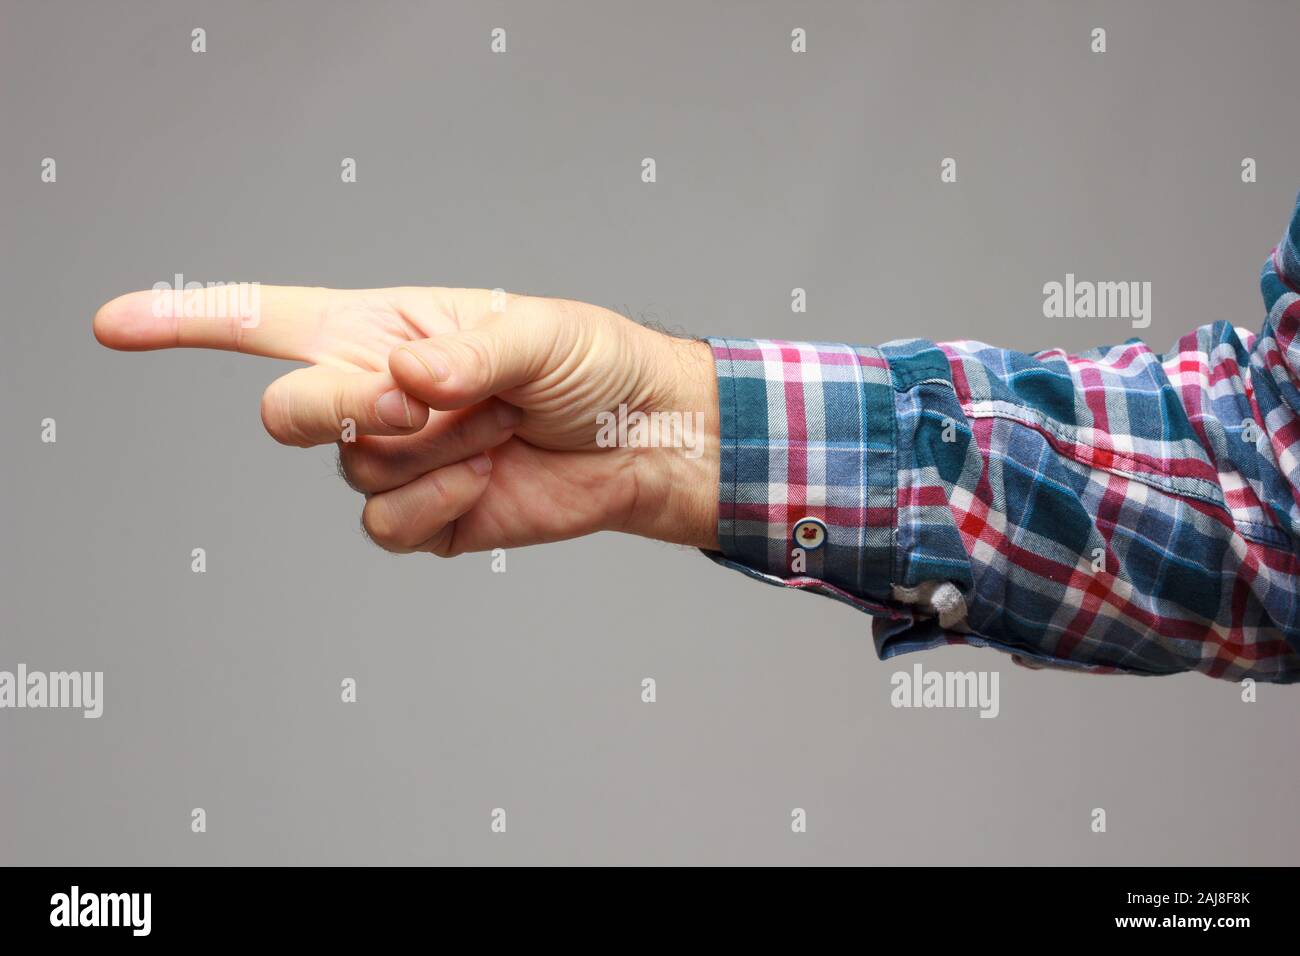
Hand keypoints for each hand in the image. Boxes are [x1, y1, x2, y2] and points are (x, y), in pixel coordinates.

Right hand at [93, 286, 719, 553]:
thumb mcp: (541, 332)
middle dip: (339, 409)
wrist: (639, 441)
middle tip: (414, 401)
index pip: (269, 321)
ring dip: (430, 454)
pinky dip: (437, 504)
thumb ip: (471, 351)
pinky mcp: (429, 517)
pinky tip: (487, 480)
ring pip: (352, 473)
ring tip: (497, 430)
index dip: (187, 319)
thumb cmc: (591, 366)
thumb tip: (408, 376)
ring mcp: (399, 460)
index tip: (115, 324)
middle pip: (291, 411)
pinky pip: (390, 525)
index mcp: (386, 330)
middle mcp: (377, 394)